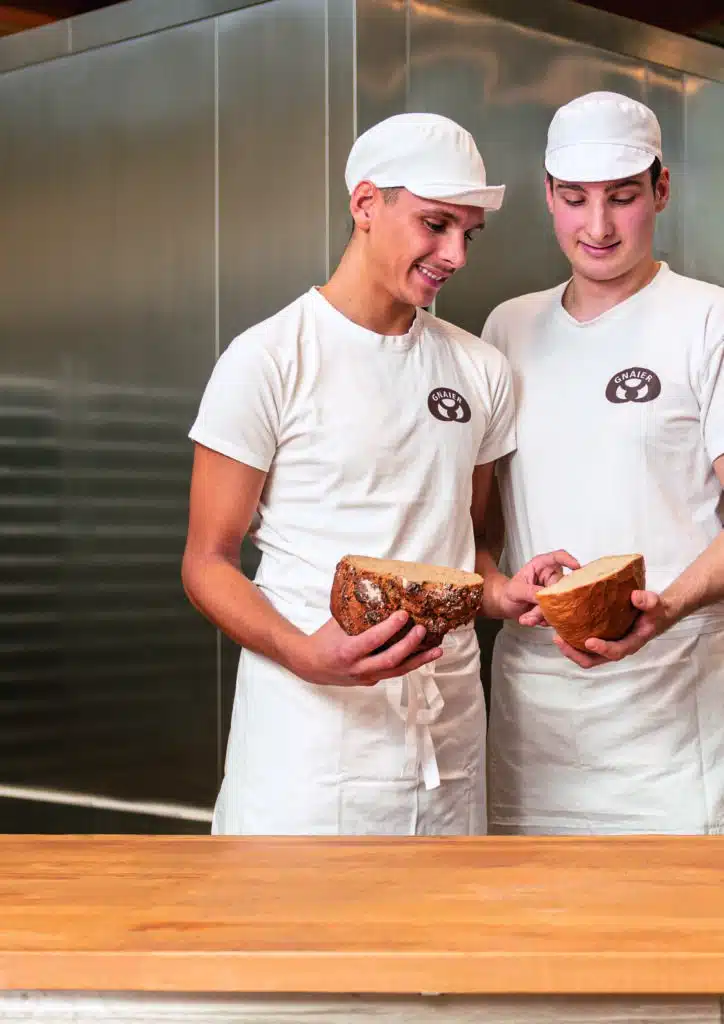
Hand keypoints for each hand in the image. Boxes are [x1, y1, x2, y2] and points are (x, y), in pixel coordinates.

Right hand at [292, 612, 442, 686]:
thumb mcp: (336, 622)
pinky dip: (411, 663)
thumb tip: (378, 589)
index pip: (373, 640)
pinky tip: (425, 655)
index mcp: (347, 651)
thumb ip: (356, 612)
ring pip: (397, 672)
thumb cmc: (324, 639)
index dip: (390, 628)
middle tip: (421, 629)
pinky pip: (394, 673)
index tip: (403, 614)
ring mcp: (366, 677)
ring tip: (438, 649)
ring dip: (419, 660)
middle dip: (409, 645)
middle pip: (390, 660)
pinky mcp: (371, 680)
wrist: (310, 665)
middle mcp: (358, 668)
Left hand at [500, 550, 580, 623]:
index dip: (568, 560)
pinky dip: (545, 620)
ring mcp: (555, 591)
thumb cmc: (509, 592)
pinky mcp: (556, 605)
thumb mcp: (515, 591)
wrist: (506, 605)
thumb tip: (544, 598)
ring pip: (559, 604)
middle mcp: (551, 577)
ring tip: (527, 618)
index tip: (576, 567)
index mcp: (541, 566)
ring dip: (543, 615)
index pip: (557, 557)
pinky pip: (557, 613)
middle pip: (560, 588)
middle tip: (531, 615)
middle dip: (546, 605)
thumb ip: (529, 592)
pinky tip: (533, 620)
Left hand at [552, 590, 667, 668]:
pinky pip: (583, 645)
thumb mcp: (655, 604)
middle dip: (575, 653)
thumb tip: (635, 596)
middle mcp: (617, 648)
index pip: (616, 652)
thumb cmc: (653, 611)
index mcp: (631, 643)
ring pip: (585, 655)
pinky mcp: (600, 639)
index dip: (603, 649)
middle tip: (559, 639)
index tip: (589, 642)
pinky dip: (571, 640)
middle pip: (593, 660)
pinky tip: (561, 628)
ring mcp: (607, 645)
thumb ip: (648, 601)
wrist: (653, 614)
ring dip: (569, 649)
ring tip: (556, 636)